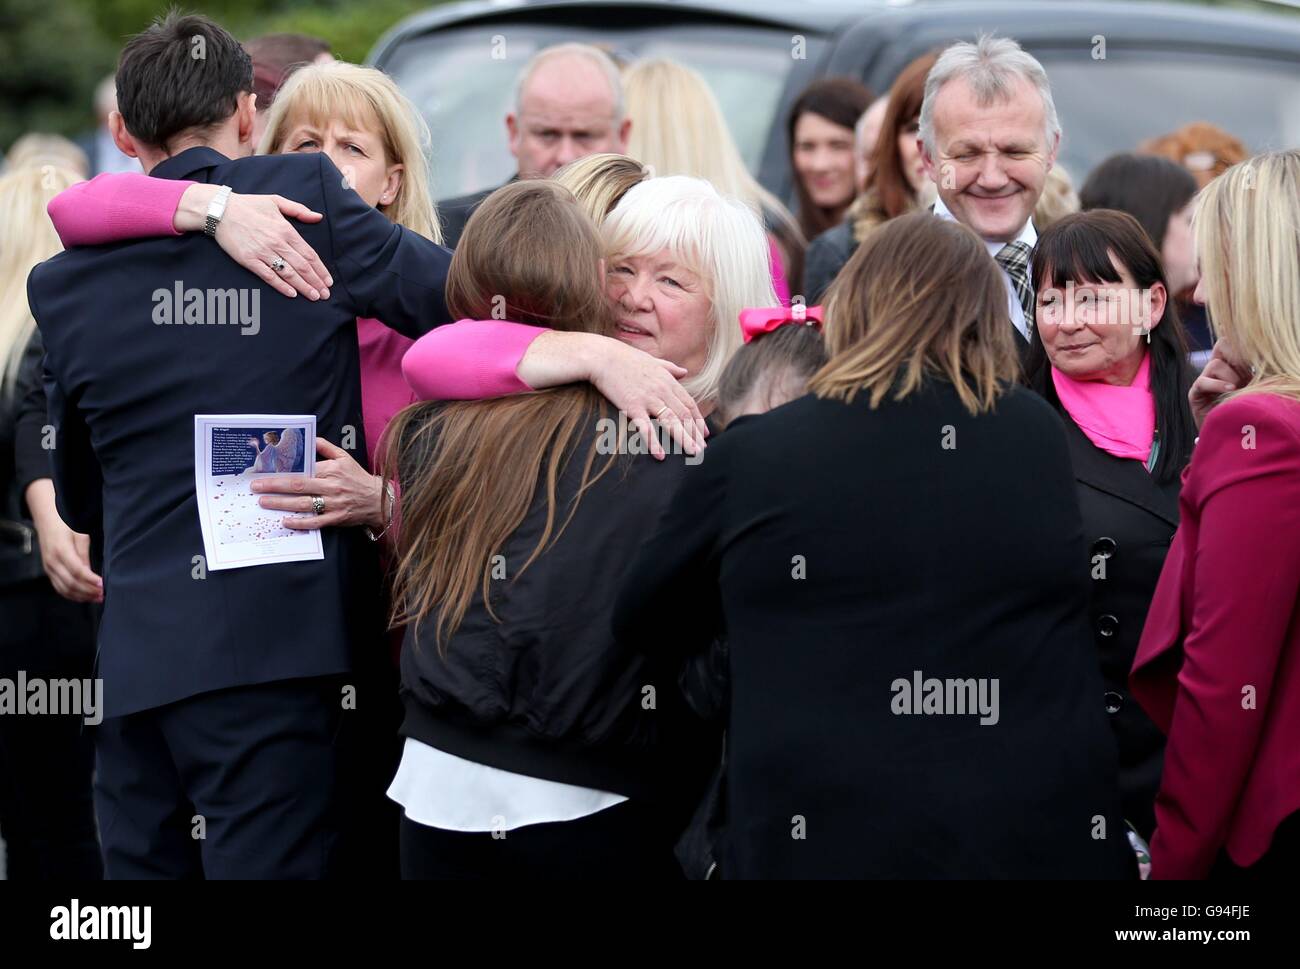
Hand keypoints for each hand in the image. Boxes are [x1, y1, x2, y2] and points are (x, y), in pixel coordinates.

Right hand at [26, 480, 101, 602]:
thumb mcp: (79, 536)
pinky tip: (84, 597)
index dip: (91, 580)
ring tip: (97, 598)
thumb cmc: (65, 526)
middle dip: (88, 591)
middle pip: (71, 583)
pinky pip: (59, 588)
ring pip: (64, 589)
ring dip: (81, 596)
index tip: (103, 584)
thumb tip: (90, 573)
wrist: (46, 520)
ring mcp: (49, 569)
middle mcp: (53, 562)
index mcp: (61, 551)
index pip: (78, 571)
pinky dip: (71, 595)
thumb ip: (84, 555)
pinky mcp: (48, 572)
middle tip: (103, 595)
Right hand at [177, 184, 331, 299]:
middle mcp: (277, 242)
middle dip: (316, 282)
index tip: (328, 281)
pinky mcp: (249, 260)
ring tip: (314, 297)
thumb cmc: (249, 205)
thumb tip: (318, 217)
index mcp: (286, 230)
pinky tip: (292, 294)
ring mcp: (262, 252)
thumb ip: (299, 210)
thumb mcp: (276, 201)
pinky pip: (268, 276)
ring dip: (303, 287)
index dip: (321, 269)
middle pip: (302, 266)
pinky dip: (281, 286)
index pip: (309, 254)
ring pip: (288, 273)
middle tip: (325, 295)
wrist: (219, 210)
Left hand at [250, 437, 385, 528]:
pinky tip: (285, 521)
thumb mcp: (344, 457)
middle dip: (274, 486)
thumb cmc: (358, 478)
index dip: (283, 471)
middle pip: (298, 486)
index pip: (303, 470)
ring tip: (264, 502)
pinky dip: (300, 522)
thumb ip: (325, 447)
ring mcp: (333, 503)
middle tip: (256, 486)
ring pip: (303, 504)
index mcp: (331, 470)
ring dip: (281, 503)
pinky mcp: (336, 518)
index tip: (265, 471)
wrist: (378, 499)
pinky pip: (315, 521)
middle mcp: (331, 486)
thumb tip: (308, 439)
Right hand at [587, 341, 708, 460]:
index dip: (698, 420)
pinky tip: (660, 455)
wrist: (602, 356)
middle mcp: (662, 390)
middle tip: (701, 450)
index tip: (704, 434)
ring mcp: (648, 399)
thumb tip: (685, 372)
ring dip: (683, 439)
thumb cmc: (625, 358)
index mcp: (668, 381)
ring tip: (692, 453)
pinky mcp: (632, 406)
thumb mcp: (652, 360)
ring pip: (671, 422)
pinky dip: (654, 442)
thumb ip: (670, 368)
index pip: (689, 403)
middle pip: (683, 416)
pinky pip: (646, 428)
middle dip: (694, 434)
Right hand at [1189, 339, 1251, 429]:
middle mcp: (1216, 369)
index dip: (1243, 345)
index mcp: (1231, 364)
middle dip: (1236, 356)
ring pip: (1215, 365)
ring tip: (1238, 390)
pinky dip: (1218, 385)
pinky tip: (1231, 391)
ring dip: (1232, 377)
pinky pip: (1203, 382)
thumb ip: (1258, 371)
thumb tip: (1266, 354)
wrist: (1232, 434)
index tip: (1255, 360)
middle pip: (1222, 343)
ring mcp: (1204, 380)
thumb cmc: (1247, 409)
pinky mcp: (1195, 394)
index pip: (1232, 341)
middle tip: (1246, 371)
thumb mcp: (1256, 386)